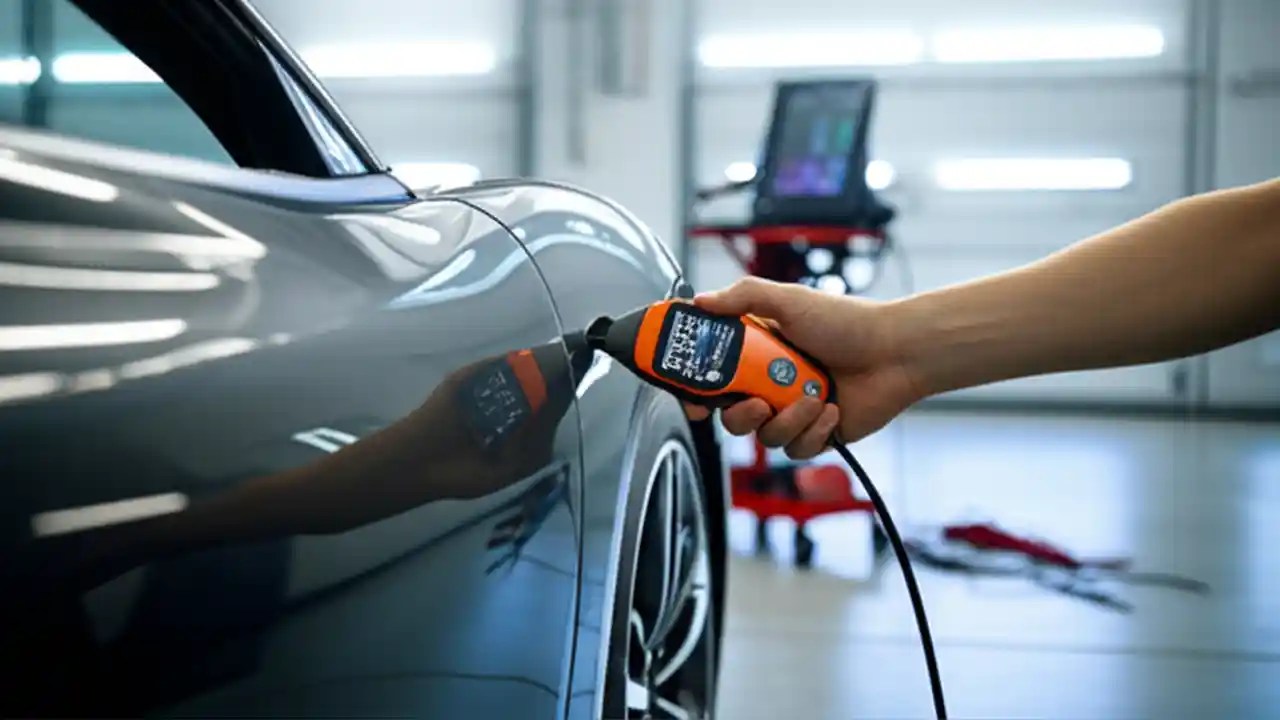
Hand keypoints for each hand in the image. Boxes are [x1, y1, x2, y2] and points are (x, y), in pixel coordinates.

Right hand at [683, 278, 924, 457]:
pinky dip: (812, 431)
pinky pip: (797, 448)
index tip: (695, 400)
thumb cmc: (848, 322)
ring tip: (811, 399)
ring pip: (765, 437)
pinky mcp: (815, 433)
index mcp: (756, 351)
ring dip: (787, 421)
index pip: (711, 375)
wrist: (895, 353)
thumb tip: (700, 301)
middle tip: (756, 403)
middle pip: (731, 414)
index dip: (696, 391)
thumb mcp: (790, 300)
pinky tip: (831, 410)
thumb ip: (743, 297)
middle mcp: (770, 382)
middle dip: (740, 414)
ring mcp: (792, 409)